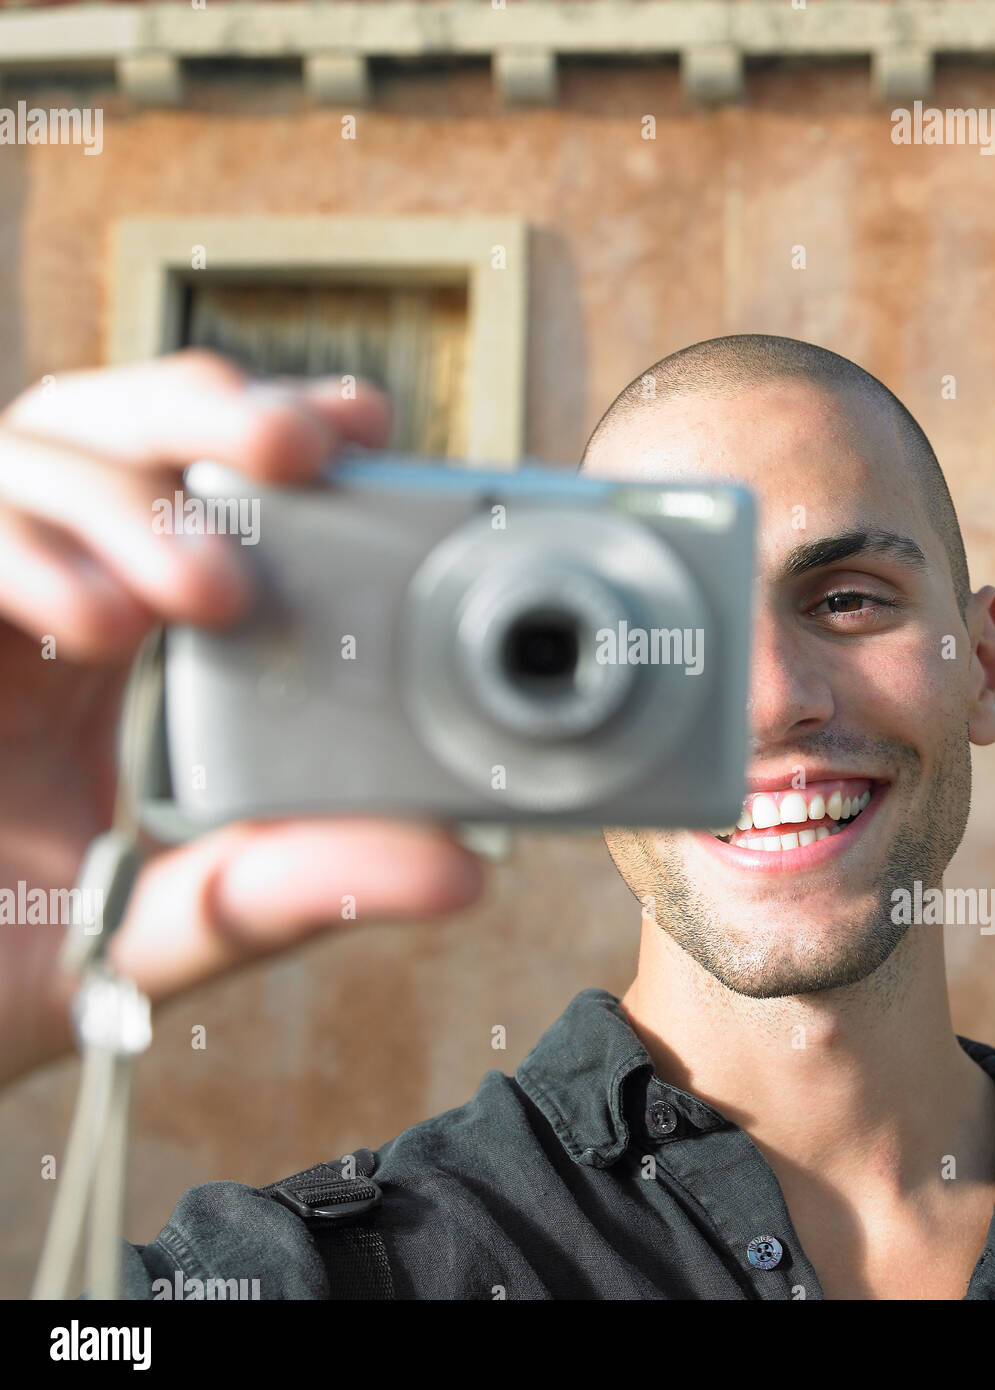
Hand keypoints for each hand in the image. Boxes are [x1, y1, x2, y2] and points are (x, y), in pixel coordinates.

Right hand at [0, 349, 485, 1087]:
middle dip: (208, 411)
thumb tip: (458, 867)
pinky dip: (22, 557)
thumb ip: (284, 887)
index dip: (267, 431)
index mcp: (102, 635)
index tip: (360, 428)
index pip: (186, 487)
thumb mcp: (157, 925)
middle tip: (302, 452)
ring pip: (23, 452)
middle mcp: (27, 597)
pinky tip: (98, 624)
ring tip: (210, 591)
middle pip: (110, 429)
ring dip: (127, 498)